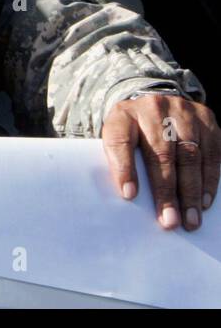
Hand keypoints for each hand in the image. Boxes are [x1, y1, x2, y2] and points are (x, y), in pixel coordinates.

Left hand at [102, 92, 220, 230]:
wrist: (157, 105)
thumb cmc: (134, 132)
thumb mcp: (118, 139)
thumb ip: (120, 161)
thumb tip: (132, 199)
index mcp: (122, 115)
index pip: (120, 141)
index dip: (124, 168)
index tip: (128, 196)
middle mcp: (153, 108)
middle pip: (160, 153)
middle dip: (166, 192)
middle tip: (169, 221)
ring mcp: (182, 111)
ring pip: (190, 155)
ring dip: (191, 192)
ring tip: (191, 220)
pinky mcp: (206, 118)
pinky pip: (212, 153)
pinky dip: (209, 181)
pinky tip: (205, 202)